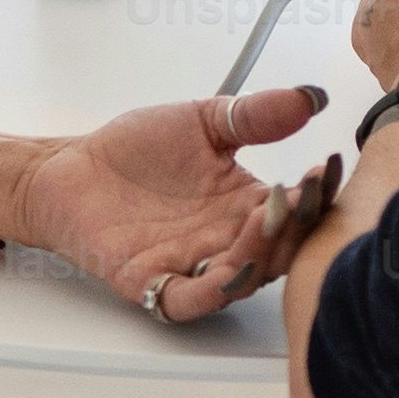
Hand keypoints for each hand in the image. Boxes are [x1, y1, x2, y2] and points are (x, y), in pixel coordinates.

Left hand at [7, 87, 335, 325]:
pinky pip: (190, 299)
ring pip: (243, 278)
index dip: (317, 195)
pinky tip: (229, 266)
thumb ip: (255, 116)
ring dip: (262, 253)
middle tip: (302, 194)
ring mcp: (191, 265)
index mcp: (245, 206)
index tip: (327, 167)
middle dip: (298, 227)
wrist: (70, 169)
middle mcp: (226, 241)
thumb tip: (310, 98)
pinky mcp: (151, 283)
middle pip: (280, 251)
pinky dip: (213, 288)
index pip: (298, 211)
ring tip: (269, 215)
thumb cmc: (134, 152)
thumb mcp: (203, 121)